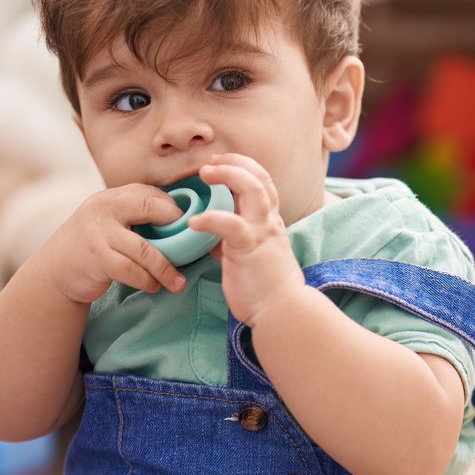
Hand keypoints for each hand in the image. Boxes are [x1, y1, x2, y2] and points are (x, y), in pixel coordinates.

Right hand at [34, 184, 189, 303]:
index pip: (151, 194)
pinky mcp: (96, 257)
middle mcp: (104, 207)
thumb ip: (136, 215)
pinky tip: (153, 286)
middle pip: (151, 209)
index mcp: (113, 196)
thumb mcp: (110, 221)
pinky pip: (131, 271)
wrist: (54, 270)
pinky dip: (147, 281)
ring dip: (166, 269)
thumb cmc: (93, 246)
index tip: (193, 227)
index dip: (175, 209)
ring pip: (145, 249)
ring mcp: (98, 232)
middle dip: (177, 228)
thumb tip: (184, 221)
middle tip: (194, 248)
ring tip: (178, 283)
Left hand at [188, 154, 308, 325]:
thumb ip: (233, 243)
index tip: (221, 162)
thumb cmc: (265, 290)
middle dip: (234, 163)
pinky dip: (210, 218)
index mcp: (270, 224)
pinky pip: (230, 224)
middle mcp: (269, 222)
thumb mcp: (249, 258)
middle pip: (260, 178)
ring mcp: (261, 233)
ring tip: (205, 174)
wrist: (282, 312)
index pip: (263, 183)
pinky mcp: (249, 248)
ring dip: (227, 176)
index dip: (243, 167)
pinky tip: (193, 222)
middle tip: (210, 163)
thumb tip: (211, 238)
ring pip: (253, 190)